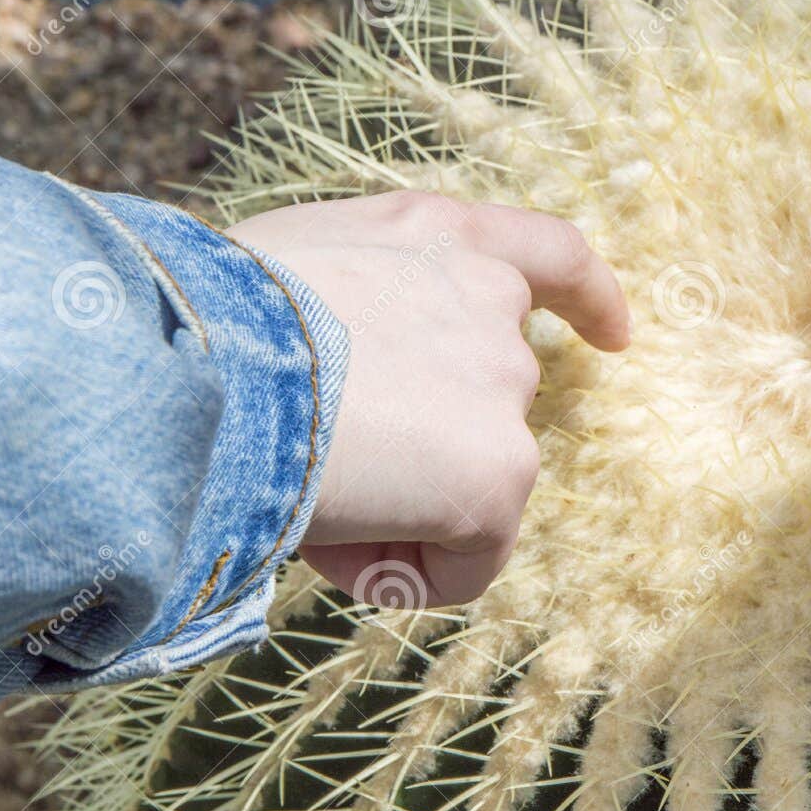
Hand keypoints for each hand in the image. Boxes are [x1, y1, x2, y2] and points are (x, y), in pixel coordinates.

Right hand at [226, 192, 628, 607]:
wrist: (196, 364)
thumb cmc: (198, 322)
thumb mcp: (286, 270)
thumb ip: (353, 301)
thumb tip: (342, 385)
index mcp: (436, 235)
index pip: (547, 253)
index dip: (588, 299)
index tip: (614, 337)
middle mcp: (487, 299)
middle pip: (482, 405)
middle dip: (412, 451)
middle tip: (308, 462)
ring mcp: (501, 389)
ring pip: (460, 491)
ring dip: (391, 511)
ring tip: (297, 492)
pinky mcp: (498, 473)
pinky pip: (460, 563)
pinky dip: (401, 575)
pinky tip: (330, 541)